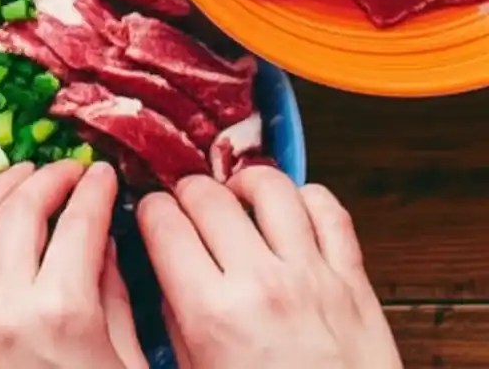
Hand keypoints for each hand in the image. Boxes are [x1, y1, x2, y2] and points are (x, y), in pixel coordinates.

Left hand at [0, 160, 147, 368]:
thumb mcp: (128, 364)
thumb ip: (116, 299)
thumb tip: (103, 243)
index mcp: (62, 313)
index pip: (78, 225)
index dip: (94, 191)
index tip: (103, 173)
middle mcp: (4, 308)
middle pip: (17, 214)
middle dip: (47, 179)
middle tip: (68, 169)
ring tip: (20, 176)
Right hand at [137, 166, 401, 368]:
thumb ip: (177, 319)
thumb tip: (167, 269)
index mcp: (211, 312)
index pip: (164, 224)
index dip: (149, 210)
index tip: (151, 214)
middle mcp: (260, 283)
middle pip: (209, 196)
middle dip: (187, 191)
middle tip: (186, 203)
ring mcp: (311, 275)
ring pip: (271, 187)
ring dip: (244, 183)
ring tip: (236, 196)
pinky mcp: (352, 279)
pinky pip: (330, 210)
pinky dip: (306, 198)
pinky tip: (289, 212)